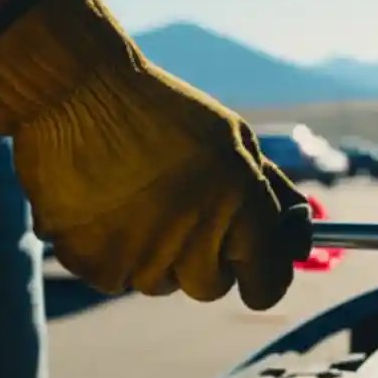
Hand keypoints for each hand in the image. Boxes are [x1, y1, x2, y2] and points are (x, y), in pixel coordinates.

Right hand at [0, 0, 304, 308]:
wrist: (75, 91)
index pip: (268, 285)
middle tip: (179, 208)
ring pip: (160, 282)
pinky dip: (109, 251)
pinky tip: (103, 206)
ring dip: (154, 253)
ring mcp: (142, 257)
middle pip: (210, 286)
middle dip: (203, 258)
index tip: (250, 267)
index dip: (261, 277)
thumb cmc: (164, 112)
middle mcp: (195, 241)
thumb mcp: (236, 140)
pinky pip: (113, 277)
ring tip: (134, 196)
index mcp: (240, 209)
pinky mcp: (94, 264)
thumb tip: (302, 241)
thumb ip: (273, 196)